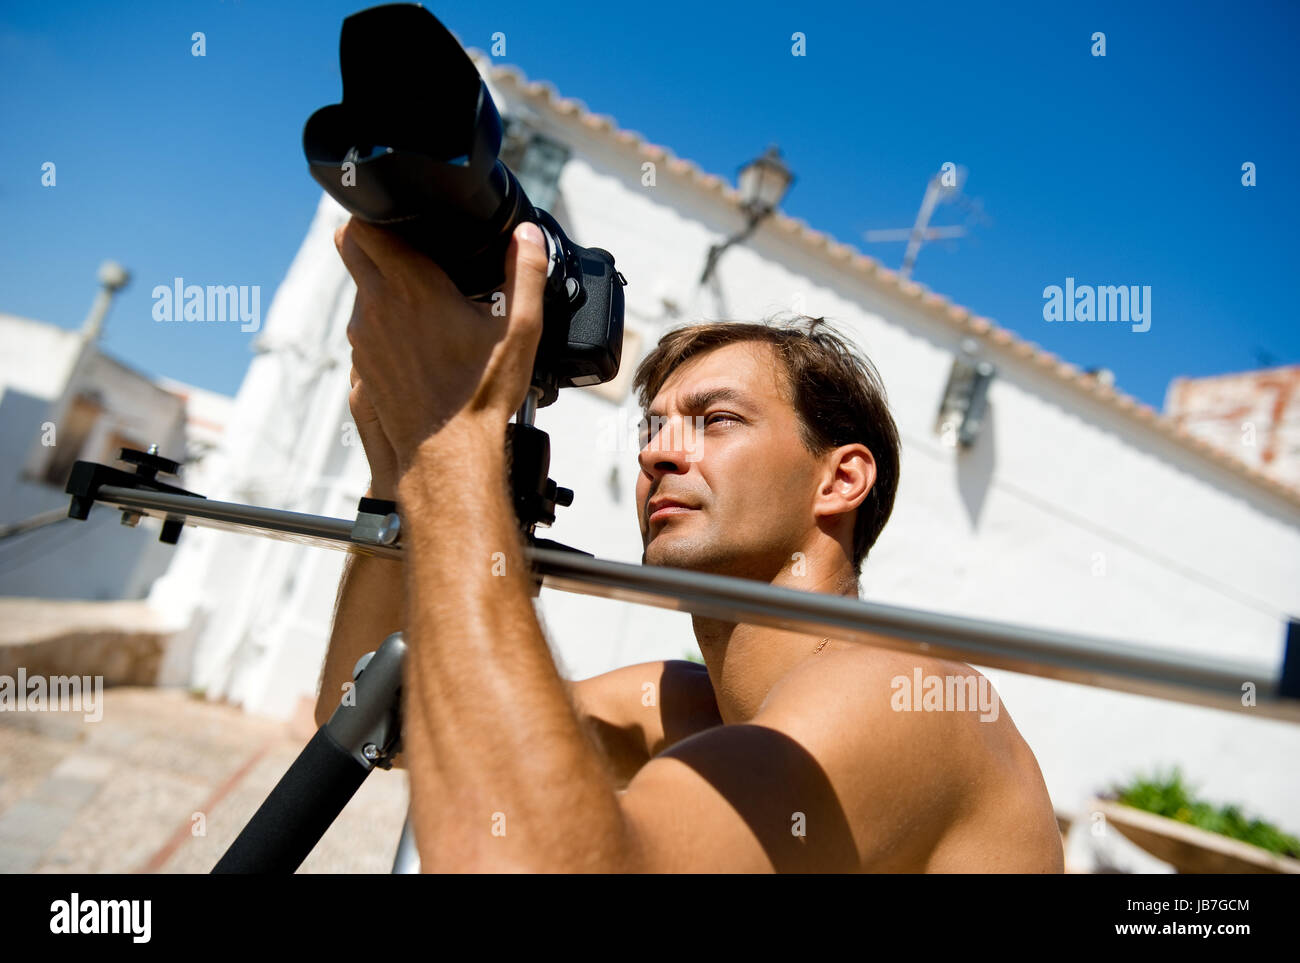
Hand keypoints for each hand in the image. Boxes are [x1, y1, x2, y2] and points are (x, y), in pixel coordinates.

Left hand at [334, 217, 548, 471]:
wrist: (447, 453)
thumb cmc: (480, 395)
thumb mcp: (518, 329)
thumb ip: (526, 273)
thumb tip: (526, 235)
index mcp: (411, 286)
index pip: (364, 224)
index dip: (377, 211)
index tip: (404, 214)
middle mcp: (377, 305)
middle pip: (349, 245)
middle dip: (372, 234)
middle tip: (410, 242)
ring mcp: (364, 336)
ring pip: (359, 286)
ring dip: (380, 280)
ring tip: (423, 295)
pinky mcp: (363, 363)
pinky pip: (364, 323)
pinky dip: (382, 317)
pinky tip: (417, 333)